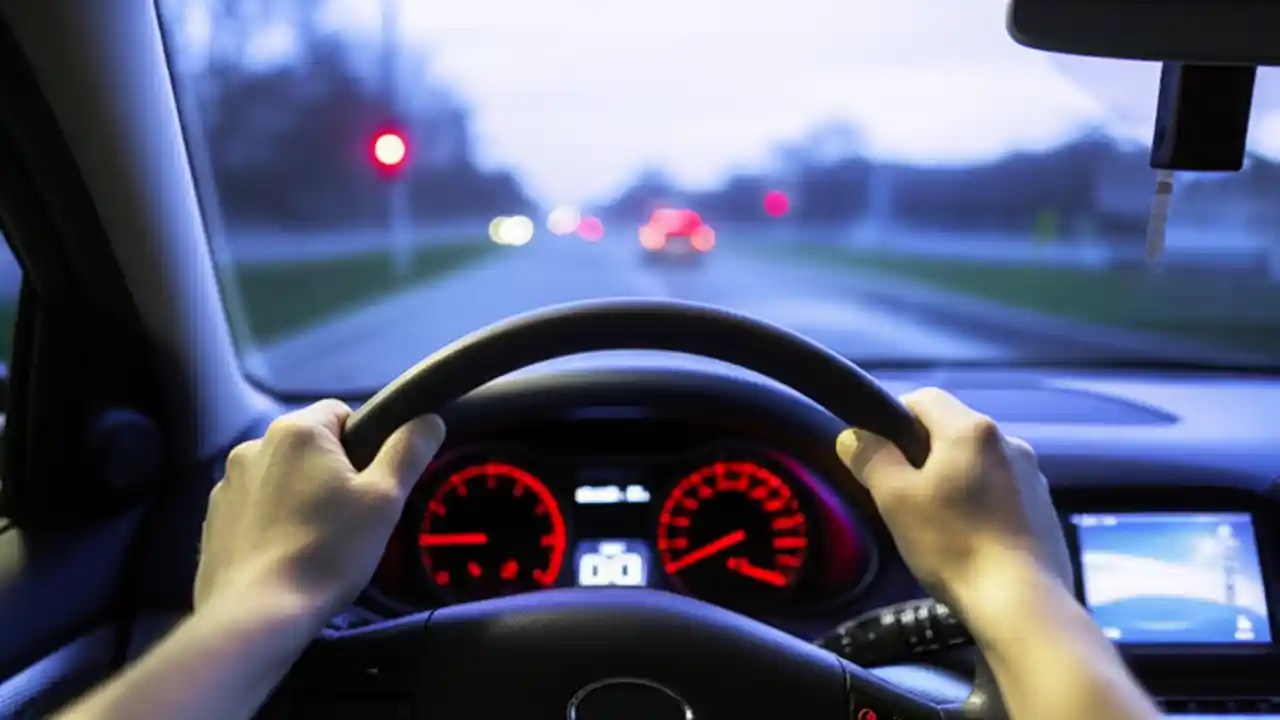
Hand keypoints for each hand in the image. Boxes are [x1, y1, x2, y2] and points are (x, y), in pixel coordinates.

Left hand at [195, 400, 445, 623]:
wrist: (258, 614)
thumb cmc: (328, 551)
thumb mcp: (384, 500)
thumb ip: (408, 451)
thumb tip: (427, 419)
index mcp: (297, 430)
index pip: (341, 413)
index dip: (365, 443)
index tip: (372, 483)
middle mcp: (254, 445)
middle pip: (309, 445)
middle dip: (331, 471)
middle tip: (351, 516)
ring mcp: (226, 483)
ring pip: (280, 476)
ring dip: (298, 494)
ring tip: (316, 540)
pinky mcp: (212, 519)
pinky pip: (254, 506)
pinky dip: (271, 520)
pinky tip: (284, 554)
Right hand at [836, 388, 1071, 612]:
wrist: (1021, 602)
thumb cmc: (953, 543)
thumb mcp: (896, 500)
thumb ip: (872, 459)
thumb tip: (853, 436)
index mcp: (971, 429)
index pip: (924, 398)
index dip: (894, 418)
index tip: (878, 453)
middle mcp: (1009, 441)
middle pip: (952, 430)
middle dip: (923, 453)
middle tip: (901, 493)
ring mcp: (1033, 475)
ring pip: (978, 461)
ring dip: (954, 478)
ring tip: (937, 520)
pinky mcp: (1045, 508)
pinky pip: (1002, 489)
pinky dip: (981, 502)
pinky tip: (971, 537)